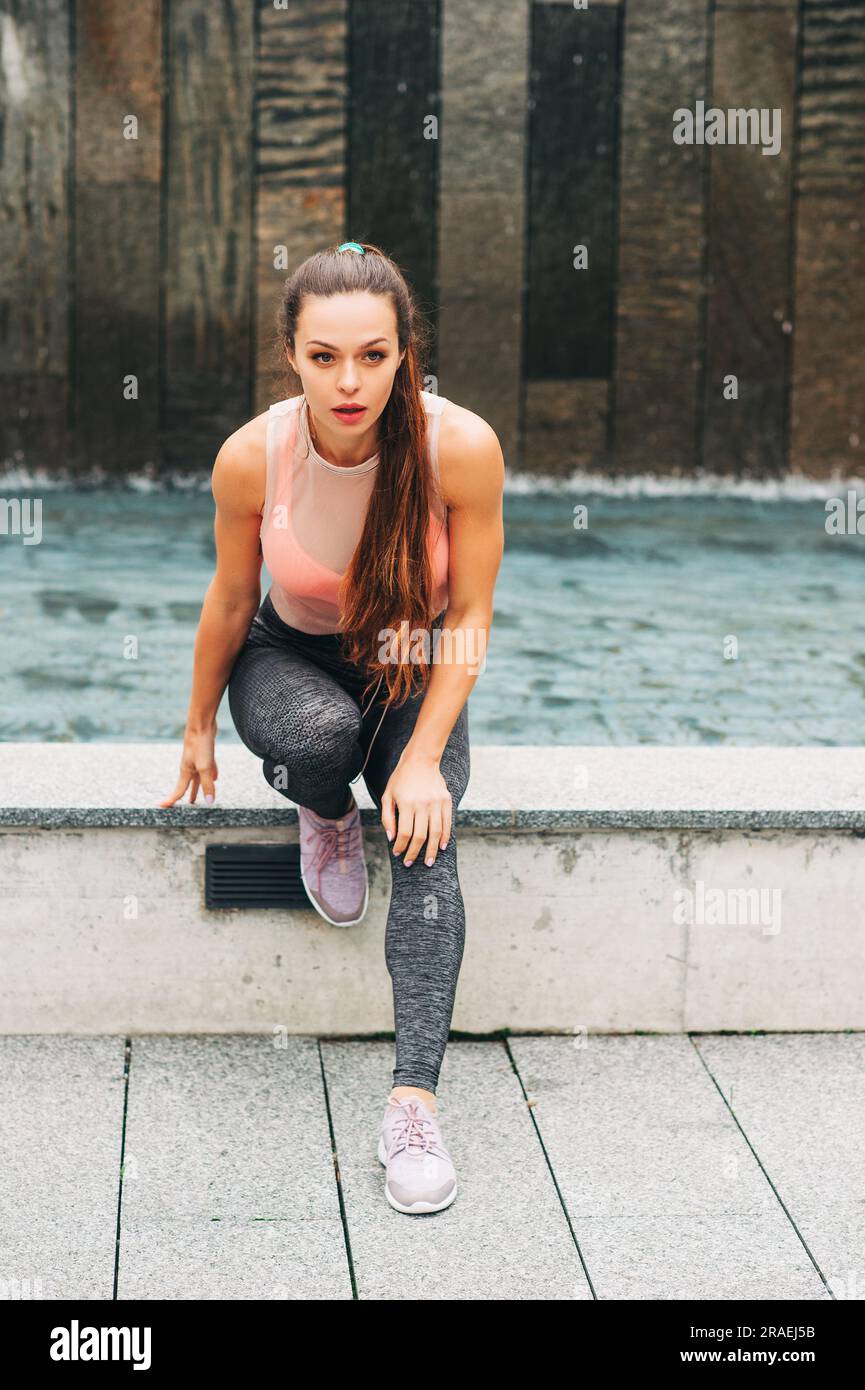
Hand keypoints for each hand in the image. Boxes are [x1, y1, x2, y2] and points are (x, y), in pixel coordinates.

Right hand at [159, 722, 218, 806]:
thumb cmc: (200, 744)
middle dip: (188, 796)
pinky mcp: (205, 753)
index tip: (162, 807)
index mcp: (186, 771)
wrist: (201, 723)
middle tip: (187, 806)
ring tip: (200, 796)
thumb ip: (207, 784)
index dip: (171, 800)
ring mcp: (197, 759)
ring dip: (199, 786)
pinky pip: (207, 767)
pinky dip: (210, 774)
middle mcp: (189, 766)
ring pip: (198, 777)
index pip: (178, 790)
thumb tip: (209, 801)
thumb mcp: (205, 767)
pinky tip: (215, 777)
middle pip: (188, 785)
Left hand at [380, 750, 451, 867]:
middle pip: (420, 836)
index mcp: (406, 803)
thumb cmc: (401, 779)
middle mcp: (422, 804)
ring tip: (429, 862)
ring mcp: (436, 802)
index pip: (404, 832)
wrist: (421, 760)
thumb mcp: (388, 795)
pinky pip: (447, 823)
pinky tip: (441, 847)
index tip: (398, 854)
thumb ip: (388, 817)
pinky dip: (445, 837)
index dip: (401, 846)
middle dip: (415, 852)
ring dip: (432, 850)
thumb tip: (392, 838)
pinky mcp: (446, 800)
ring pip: (435, 832)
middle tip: (410, 863)